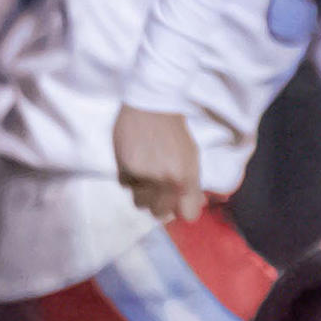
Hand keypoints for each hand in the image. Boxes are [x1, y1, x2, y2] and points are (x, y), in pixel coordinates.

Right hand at [111, 106, 204, 221]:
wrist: (151, 105)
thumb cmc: (175, 131)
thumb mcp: (192, 156)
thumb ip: (193, 183)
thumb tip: (197, 203)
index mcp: (186, 178)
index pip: (188, 215)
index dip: (183, 209)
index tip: (180, 203)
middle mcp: (165, 181)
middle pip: (159, 213)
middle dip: (161, 205)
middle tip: (161, 190)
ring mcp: (143, 176)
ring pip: (140, 202)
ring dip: (144, 193)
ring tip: (147, 175)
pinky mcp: (124, 168)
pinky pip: (126, 185)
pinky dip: (131, 178)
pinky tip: (136, 163)